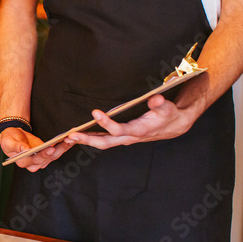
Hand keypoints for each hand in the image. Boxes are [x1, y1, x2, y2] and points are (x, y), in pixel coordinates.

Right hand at [0, 127, 72, 171]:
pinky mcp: (47, 153)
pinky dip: (63, 145)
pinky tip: (68, 138)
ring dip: (63, 147)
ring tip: (70, 138)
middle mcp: (33, 163)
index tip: (50, 149)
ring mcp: (41, 159)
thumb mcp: (8, 142)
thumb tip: (24, 150)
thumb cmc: (9, 140)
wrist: (13, 136)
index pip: (34, 161)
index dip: (43, 155)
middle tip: (64, 142)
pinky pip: (57, 151)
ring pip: (54, 156)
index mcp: (23, 162)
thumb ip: (16, 146)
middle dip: (57, 150)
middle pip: (47, 159)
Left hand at [68, 94, 199, 148]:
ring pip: (102, 143)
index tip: (95, 112)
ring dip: (85, 141)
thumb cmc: (169, 115)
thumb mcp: (167, 108)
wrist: (174, 125)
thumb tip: (156, 98)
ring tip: (68, 138)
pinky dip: (90, 139)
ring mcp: (124, 139)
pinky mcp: (122, 137)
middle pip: (105, 142)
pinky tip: (78, 137)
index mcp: (139, 130)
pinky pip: (104, 141)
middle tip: (71, 136)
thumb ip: (160, 104)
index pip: (119, 130)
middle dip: (87, 140)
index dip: (107, 123)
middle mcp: (129, 137)